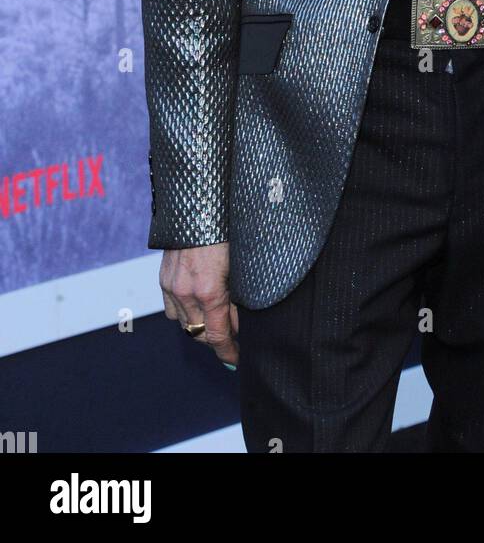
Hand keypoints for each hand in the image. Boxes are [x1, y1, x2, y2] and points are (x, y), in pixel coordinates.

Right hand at [159, 242, 239, 367]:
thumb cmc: (228, 230)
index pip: (217, 336)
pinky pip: (172, 308)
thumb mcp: (241, 264)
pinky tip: (197, 306)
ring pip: (184, 324)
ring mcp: (171, 285)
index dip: (228, 352)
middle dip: (216, 340)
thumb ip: (239, 296)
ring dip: (200, 327)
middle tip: (232, 340)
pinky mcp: (164, 277)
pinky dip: (184, 313)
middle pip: (199, 334)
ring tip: (216, 323)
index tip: (236, 360)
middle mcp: (186, 293)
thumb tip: (240, 320)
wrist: (199, 202)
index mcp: (209, 291)